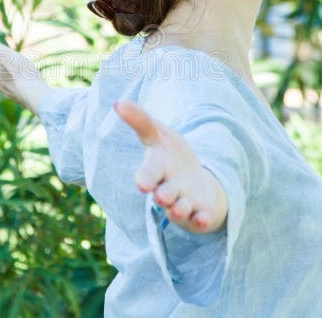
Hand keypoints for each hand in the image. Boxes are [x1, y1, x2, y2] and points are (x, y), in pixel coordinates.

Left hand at [0, 31, 53, 113]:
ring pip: (7, 92)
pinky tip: (29, 92)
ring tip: (12, 83)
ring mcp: (15, 96)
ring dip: (8, 87)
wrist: (36, 94)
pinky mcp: (27, 101)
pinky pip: (22, 97)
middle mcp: (3, 88)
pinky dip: (22, 94)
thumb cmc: (19, 72)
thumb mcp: (4, 54)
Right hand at [114, 100, 228, 233]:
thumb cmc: (172, 157)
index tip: (141, 183)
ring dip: (179, 209)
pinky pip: (200, 218)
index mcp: (157, 171)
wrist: (196, 184)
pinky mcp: (200, 213)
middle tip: (162, 196)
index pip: (149, 173)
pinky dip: (201, 219)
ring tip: (179, 207)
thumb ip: (140, 120)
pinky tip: (203, 218)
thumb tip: (117, 103)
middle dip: (164, 195)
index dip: (145, 177)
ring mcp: (184, 203)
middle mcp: (168, 190)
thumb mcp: (159, 135)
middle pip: (164, 194)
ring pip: (179, 209)